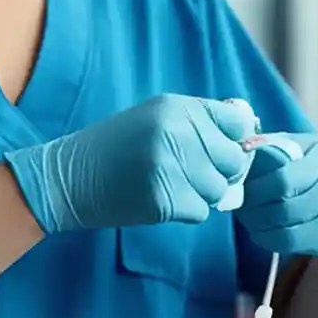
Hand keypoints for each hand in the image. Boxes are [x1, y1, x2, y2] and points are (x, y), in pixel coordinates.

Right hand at [4, 95, 255, 233]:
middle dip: (219, 172)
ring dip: (201, 194)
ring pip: (219, 189)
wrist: (69, 178)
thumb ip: (198, 122)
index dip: (232, 139)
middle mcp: (176, 131)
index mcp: (177, 106)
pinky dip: (186, 211)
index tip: (218, 148)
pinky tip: (160, 200)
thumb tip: (248, 133)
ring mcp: (169, 165)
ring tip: (171, 185)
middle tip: (190, 173)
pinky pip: (200, 211)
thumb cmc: (116, 147)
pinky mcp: (163, 199)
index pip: (236, 121)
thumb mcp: (155, 117)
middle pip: (234, 160)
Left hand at [236, 134, 317, 265]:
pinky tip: (259, 230)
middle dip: (253, 207)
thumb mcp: (308, 148)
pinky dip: (267, 238)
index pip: (284, 178)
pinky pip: (289, 243)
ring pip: (285, 228)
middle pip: (283, 206)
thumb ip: (276, 145)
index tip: (239, 184)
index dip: (256, 186)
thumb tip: (239, 147)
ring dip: (257, 224)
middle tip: (239, 203)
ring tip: (246, 215)